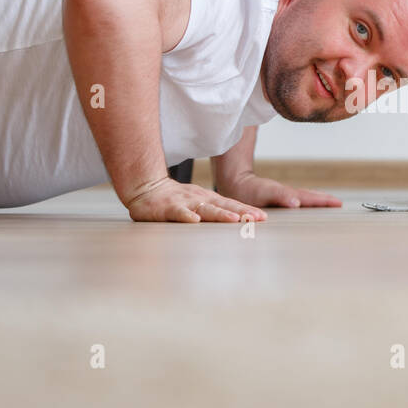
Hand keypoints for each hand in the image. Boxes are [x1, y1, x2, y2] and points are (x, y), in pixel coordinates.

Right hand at [123, 177, 267, 222]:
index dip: (246, 210)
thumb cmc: (173, 198)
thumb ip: (213, 210)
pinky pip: (179, 212)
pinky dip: (187, 216)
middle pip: (224, 206)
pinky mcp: (168, 208)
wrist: (145, 187)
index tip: (262, 217)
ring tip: (234, 220)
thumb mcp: (197, 202)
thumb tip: (237, 220)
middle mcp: (199, 199)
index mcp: (207, 198)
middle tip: (257, 219)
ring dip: (221, 214)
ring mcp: (184, 202)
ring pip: (205, 209)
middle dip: (241, 212)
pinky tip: (195, 221)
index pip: (231, 204)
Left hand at [216, 171, 342, 209]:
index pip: (310, 199)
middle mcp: (288, 195)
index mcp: (288, 195)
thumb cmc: (248, 190)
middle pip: (310, 197)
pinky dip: (306, 202)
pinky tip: (305, 206)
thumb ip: (281, 196)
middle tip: (339, 204)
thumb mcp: (265, 193)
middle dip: (325, 200)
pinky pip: (296, 200)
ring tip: (328, 204)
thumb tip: (297, 202)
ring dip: (317, 201)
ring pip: (305, 198)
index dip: (324, 201)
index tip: (338, 203)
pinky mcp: (277, 199)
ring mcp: (283, 196)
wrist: (235, 182)